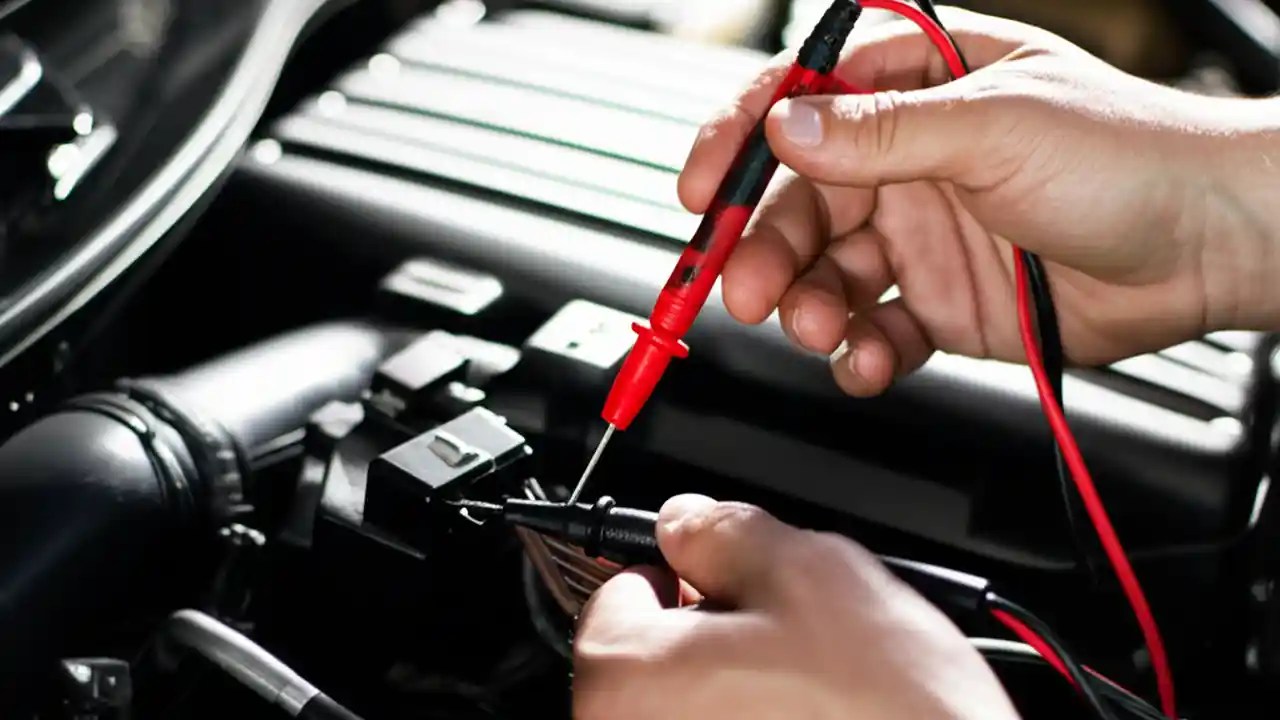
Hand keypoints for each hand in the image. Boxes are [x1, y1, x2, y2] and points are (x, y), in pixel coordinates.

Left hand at [573, 494, 1018, 719]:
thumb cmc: (886, 713)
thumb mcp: (812, 573)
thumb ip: (727, 530)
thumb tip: (685, 520)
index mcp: (626, 678)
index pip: (619, 588)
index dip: (683, 571)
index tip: (726, 577)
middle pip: (653, 652)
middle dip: (714, 629)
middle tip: (791, 633)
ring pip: (691, 700)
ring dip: (739, 682)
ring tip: (816, 687)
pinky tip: (815, 718)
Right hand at [681, 8, 1279, 396]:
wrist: (1208, 246)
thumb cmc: (1131, 153)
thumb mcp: (993, 126)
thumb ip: (879, 133)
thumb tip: (786, 130)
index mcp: (915, 80)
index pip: (799, 100)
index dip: (737, 144)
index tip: (699, 192)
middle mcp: (906, 156)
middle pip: (797, 200)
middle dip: (763, 248)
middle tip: (743, 289)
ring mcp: (918, 231)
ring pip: (826, 271)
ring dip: (808, 305)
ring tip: (820, 328)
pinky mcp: (937, 300)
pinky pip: (874, 328)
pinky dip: (860, 351)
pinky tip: (869, 358)